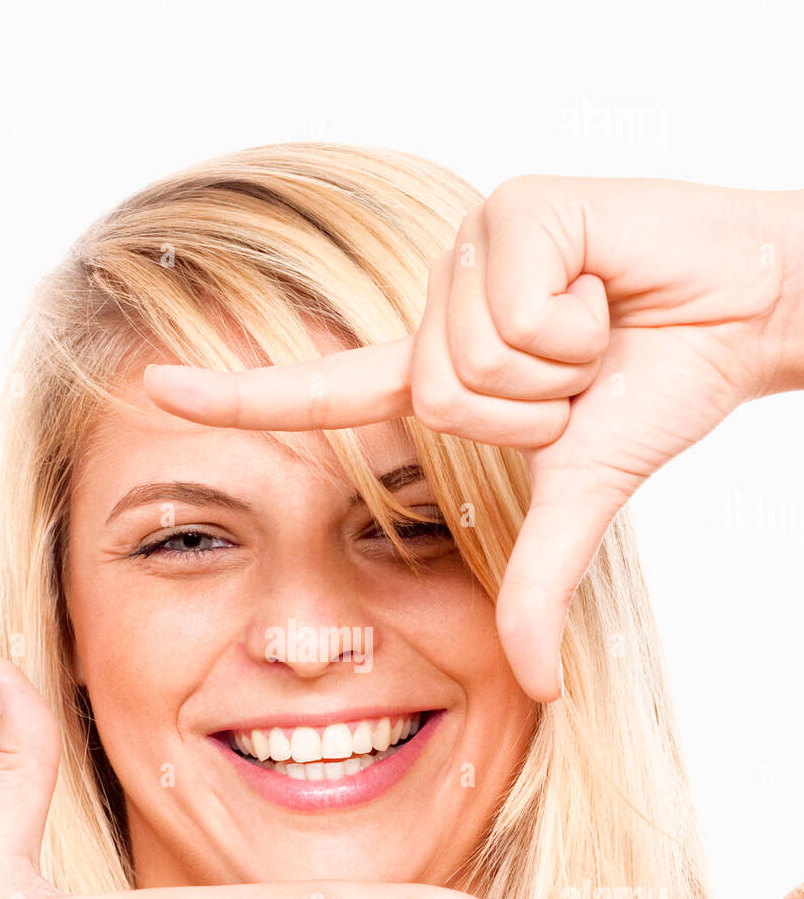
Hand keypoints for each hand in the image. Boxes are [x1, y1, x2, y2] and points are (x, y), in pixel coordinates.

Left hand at [142, 175, 803, 701]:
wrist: (743, 306)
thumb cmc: (655, 383)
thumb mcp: (578, 495)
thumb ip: (536, 582)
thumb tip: (540, 689)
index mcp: (438, 374)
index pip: (321, 393)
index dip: (238, 399)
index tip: (156, 390)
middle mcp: (437, 311)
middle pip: (433, 401)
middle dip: (532, 410)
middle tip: (585, 373)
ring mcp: (467, 254)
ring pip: (471, 357)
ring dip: (560, 364)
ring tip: (599, 326)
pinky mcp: (510, 208)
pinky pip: (517, 302)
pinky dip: (582, 314)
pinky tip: (606, 281)